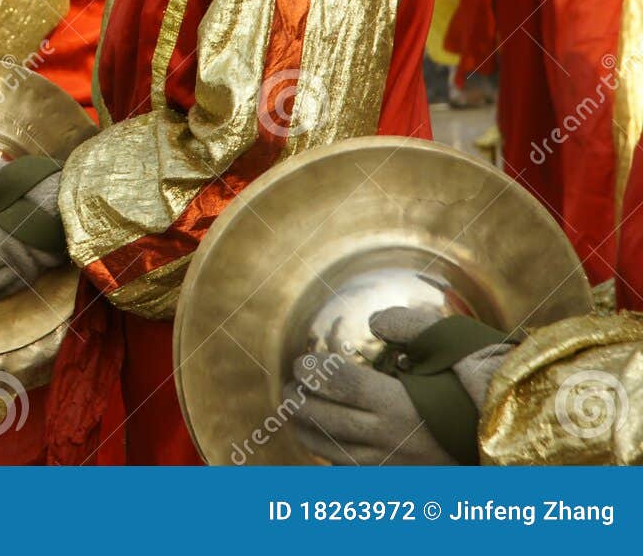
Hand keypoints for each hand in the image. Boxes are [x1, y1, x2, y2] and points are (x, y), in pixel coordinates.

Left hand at [286, 306, 512, 465]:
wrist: (520, 437)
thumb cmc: (487, 387)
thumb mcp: (459, 345)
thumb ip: (413, 327)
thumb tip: (373, 321)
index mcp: (402, 405)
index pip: (341, 385)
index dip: (314, 372)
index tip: (301, 363)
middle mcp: (393, 440)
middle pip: (328, 422)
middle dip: (299, 403)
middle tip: (287, 388)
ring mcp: (395, 467)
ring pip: (335, 455)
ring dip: (308, 434)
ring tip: (295, 416)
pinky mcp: (402, 485)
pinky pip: (355, 476)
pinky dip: (332, 460)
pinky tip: (325, 445)